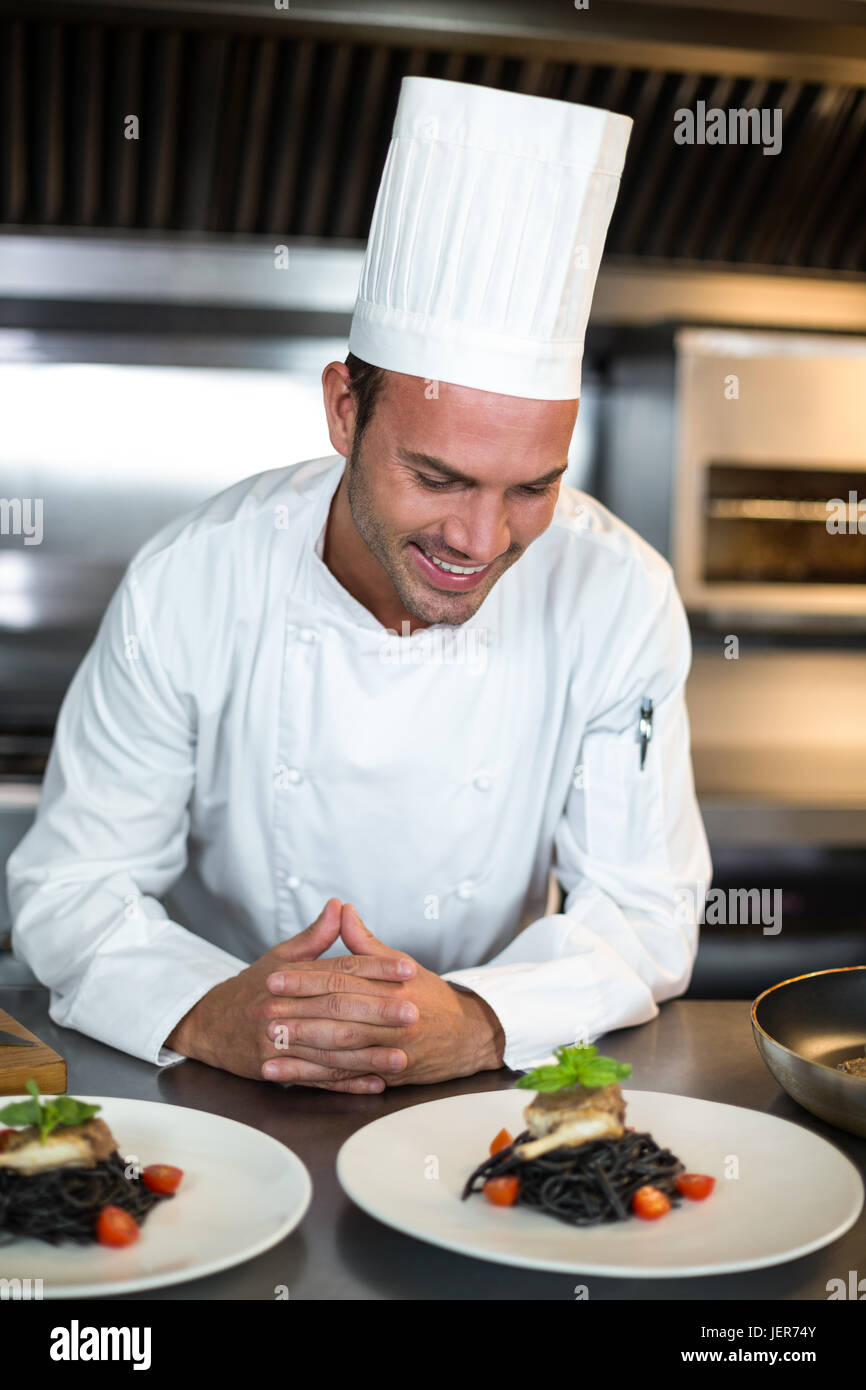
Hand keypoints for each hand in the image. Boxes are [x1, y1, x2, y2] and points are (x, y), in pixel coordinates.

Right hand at [164, 898, 416, 1090]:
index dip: (376, 967)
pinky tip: (375, 1083)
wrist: (208, 1023)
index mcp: (291, 975)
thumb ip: (316, 935)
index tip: (408, 969)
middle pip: (338, 1007)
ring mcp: (278, 1040)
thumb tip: (340, 906)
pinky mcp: (275, 1068)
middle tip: (413, 1011)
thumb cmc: (252, 987)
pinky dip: (347, 1083)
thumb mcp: (281, 956)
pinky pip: (317, 1077)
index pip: (340, 968)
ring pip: (330, 1048)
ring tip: (403, 1055)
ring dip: (369, 1053)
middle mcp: (283, 1006)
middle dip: (378, 1010)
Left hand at [264, 903, 505, 1086]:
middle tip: (264, 1011)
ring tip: (268, 1046)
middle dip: (299, 1013)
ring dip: (301, 1050)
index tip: (275, 976)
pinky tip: (284, 1077)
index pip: (343, 978)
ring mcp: (391, 1050)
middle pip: (339, 1015)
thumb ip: (366, 943)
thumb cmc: (431, 996)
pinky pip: (345, 1079)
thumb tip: (341, 910)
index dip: (307, 978)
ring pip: (341, 1050)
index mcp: (394, 985)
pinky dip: (313, 1079)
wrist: (468, 1036)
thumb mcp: (401, 963)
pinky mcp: (387, 1076)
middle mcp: (394, 1018)